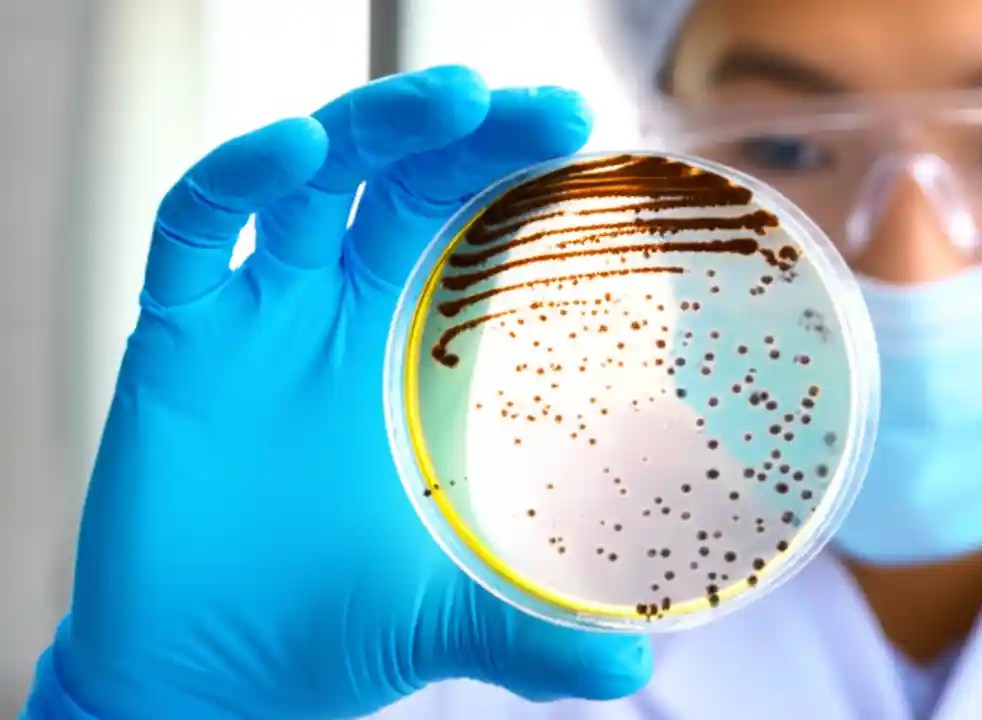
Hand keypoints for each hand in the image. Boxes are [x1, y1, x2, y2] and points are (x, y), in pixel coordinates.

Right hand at [49, 66, 651, 718]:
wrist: (213, 681)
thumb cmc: (331, 626)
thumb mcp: (448, 618)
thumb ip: (534, 640)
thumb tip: (637, 671)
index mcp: (406, 354)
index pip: (463, 224)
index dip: (511, 169)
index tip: (582, 132)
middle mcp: (335, 316)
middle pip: (399, 180)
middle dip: (464, 130)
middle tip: (543, 106)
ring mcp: (256, 319)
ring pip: (309, 181)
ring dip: (370, 125)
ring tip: (449, 98)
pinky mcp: (177, 340)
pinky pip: (194, 230)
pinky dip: (238, 181)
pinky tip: (296, 151)